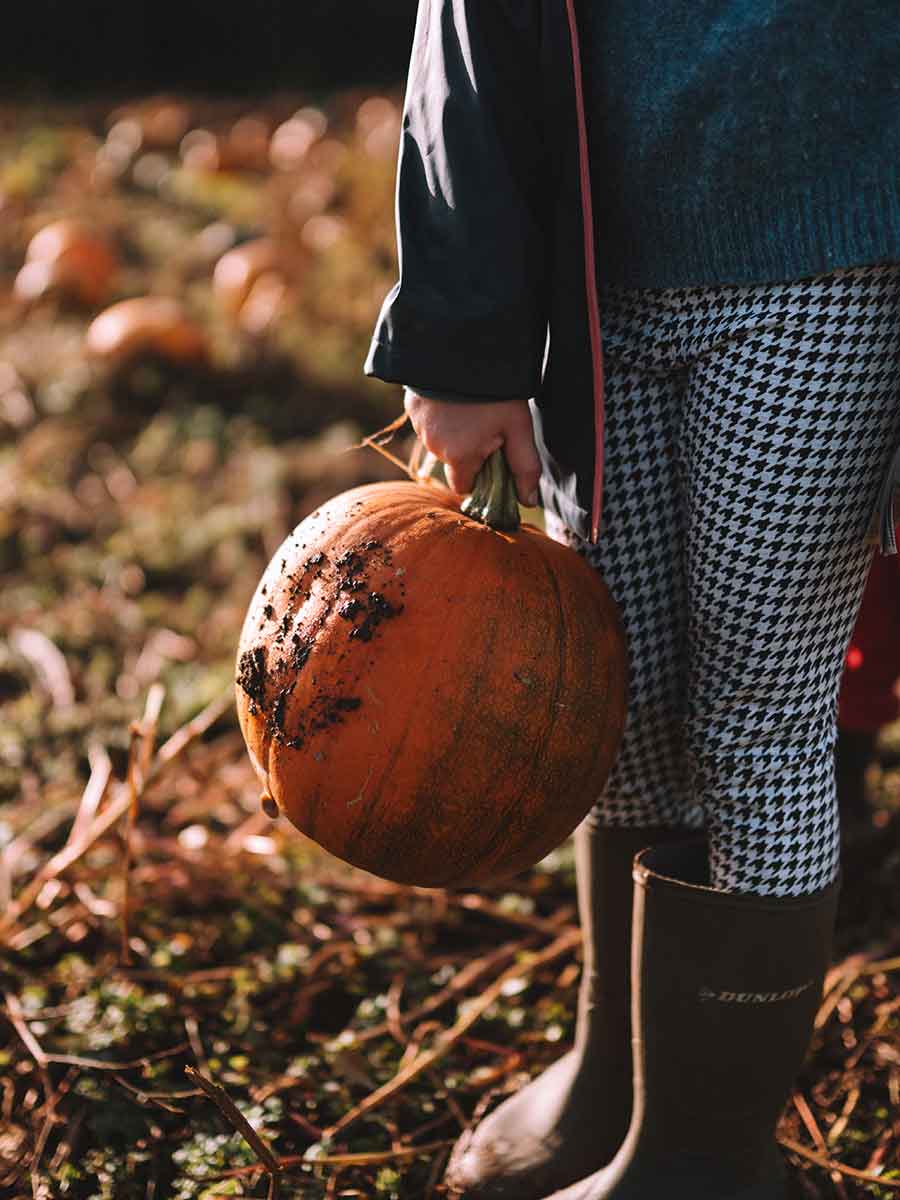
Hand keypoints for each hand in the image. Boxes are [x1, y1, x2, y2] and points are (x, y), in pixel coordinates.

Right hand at [404, 392, 541, 505]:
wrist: (464, 346)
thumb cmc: (496, 391)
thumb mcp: (519, 427)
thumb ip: (524, 466)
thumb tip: (528, 501)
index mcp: (459, 457)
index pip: (463, 487)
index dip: (479, 476)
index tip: (491, 457)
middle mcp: (434, 447)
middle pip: (453, 462)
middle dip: (467, 450)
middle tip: (487, 422)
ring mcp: (418, 426)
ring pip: (439, 441)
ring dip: (453, 431)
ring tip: (470, 405)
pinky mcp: (411, 406)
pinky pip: (427, 421)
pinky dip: (440, 414)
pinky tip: (453, 396)